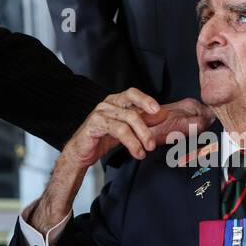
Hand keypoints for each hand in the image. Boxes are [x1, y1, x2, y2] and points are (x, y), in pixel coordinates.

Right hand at [62, 90, 211, 169]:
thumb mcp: (128, 128)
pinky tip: (137, 152)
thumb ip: (144, 120)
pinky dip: (131, 142)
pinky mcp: (94, 124)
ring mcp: (100, 112)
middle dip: (146, 127)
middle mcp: (108, 103)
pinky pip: (118, 130)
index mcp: (116, 101)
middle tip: (154, 144)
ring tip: (146, 151)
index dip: (146, 100)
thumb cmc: (103, 138)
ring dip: (140, 138)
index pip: (133, 93)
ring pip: (127, 121)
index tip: (159, 111)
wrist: (81, 151)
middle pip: (132, 109)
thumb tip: (164, 114)